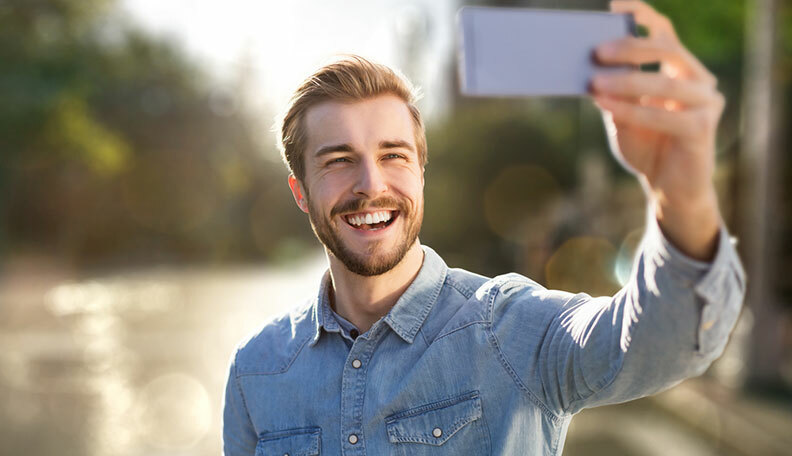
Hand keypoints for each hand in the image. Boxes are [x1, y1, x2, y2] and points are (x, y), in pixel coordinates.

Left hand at [590, 0, 722, 260]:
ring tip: (595, 83)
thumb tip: (586, 67)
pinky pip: (664, 114)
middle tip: (596, 52)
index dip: (641, 15)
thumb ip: (611, 91)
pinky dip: (632, 110)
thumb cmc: (645, 146)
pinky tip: (606, 106)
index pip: (663, 31)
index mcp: (679, 67)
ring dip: (626, 82)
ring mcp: (706, 101)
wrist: (668, 188)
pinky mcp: (704, 127)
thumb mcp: (620, 115)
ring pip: (666, 82)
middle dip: (629, 48)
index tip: (614, 5)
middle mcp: (698, 78)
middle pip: (666, 49)